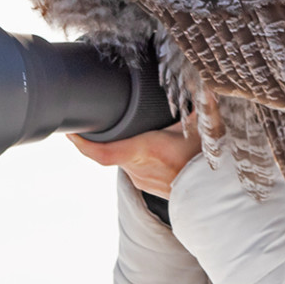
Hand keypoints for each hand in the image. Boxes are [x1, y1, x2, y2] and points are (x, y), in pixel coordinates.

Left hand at [69, 114, 201, 197]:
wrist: (213, 196)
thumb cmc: (205, 165)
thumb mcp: (207, 133)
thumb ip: (205, 108)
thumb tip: (208, 87)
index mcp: (147, 150)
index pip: (104, 153)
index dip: (83, 144)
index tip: (71, 132)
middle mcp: (138, 168)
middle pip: (109, 149)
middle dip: (103, 135)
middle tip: (95, 116)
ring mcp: (140, 178)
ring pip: (122, 156)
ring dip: (123, 143)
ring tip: (123, 127)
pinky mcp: (145, 183)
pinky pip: (132, 164)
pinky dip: (134, 153)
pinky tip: (144, 144)